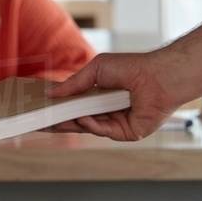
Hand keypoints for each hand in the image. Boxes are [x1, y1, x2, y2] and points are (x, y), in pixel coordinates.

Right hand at [46, 53, 179, 140]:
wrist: (158, 76)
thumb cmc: (131, 68)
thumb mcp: (95, 70)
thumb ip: (73, 84)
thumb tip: (51, 93)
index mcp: (99, 97)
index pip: (75, 106)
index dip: (59, 108)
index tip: (42, 110)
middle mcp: (107, 111)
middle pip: (79, 120)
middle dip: (61, 121)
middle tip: (42, 121)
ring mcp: (117, 123)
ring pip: (89, 127)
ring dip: (73, 123)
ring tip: (56, 119)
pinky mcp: (127, 132)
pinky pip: (104, 131)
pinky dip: (92, 126)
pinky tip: (83, 118)